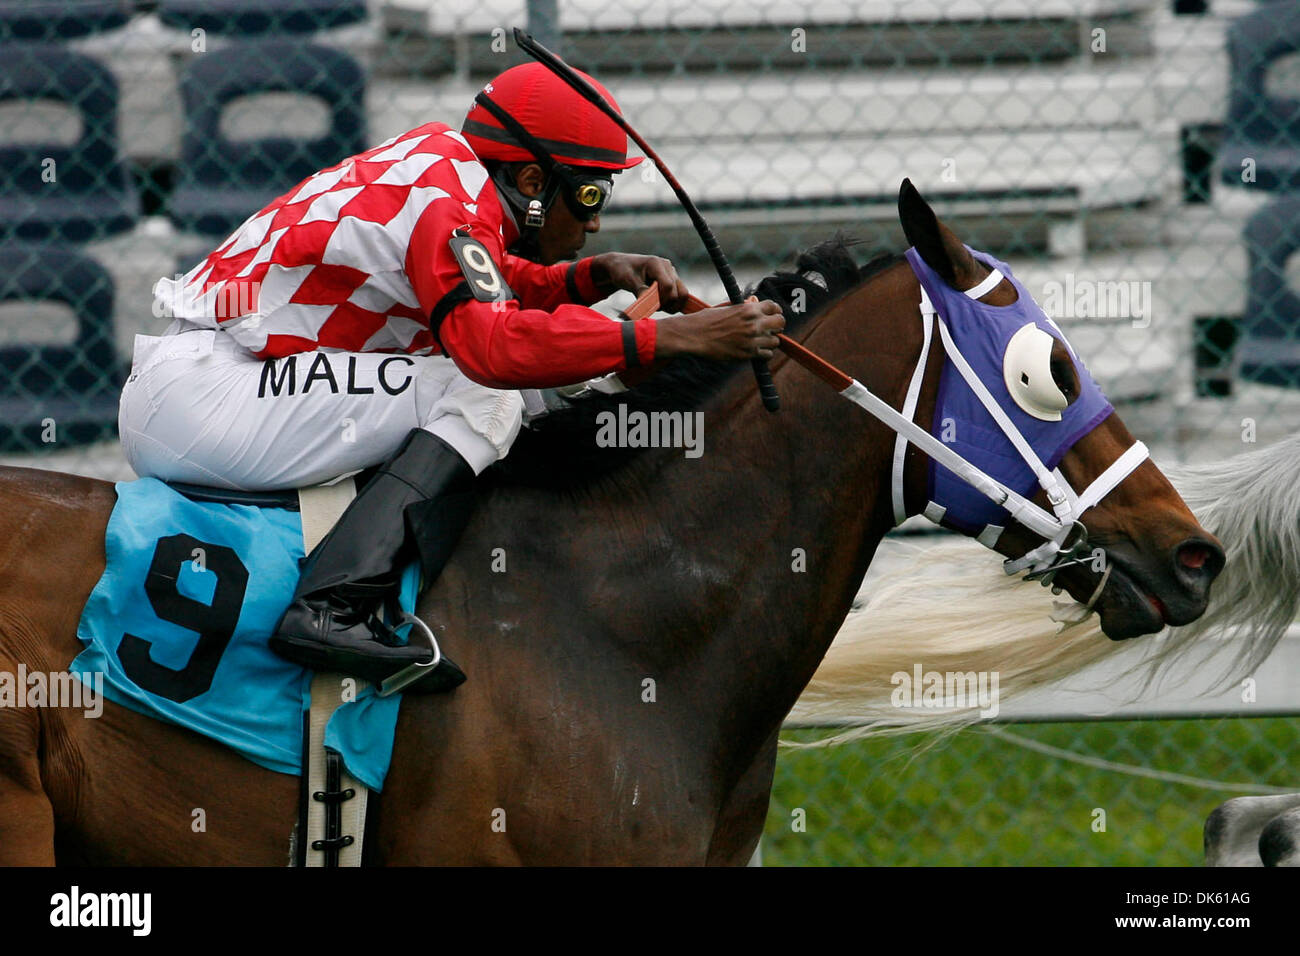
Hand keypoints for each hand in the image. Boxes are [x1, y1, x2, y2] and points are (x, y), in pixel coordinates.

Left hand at [589, 252, 688, 311]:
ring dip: (672, 305)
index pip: (668, 286)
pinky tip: (661, 305)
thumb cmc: (622, 271)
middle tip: (654, 308)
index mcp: (656, 263)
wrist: (620, 266)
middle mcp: (667, 267)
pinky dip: (672, 303)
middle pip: (679, 292)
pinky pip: (679, 294)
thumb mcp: (628, 281)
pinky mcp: (672, 279)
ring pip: (682, 294)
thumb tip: (650, 303)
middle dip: (668, 304)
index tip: (652, 306)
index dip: (662, 300)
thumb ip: (640, 291)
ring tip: (657, 307)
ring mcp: (671, 273)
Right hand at [655, 296, 785, 360]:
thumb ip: (744, 307)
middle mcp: (753, 323)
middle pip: (780, 322)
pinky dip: (764, 353)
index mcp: (748, 309)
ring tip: (760, 341)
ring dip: (770, 340)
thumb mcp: (727, 307)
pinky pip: (767, 354)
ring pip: (776, 340)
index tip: (773, 315)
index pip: (774, 307)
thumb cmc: (707, 320)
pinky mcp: (748, 354)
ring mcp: (752, 339)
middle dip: (777, 325)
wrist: (694, 335)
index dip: (775, 311)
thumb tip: (754, 303)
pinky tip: (757, 350)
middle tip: (771, 329)